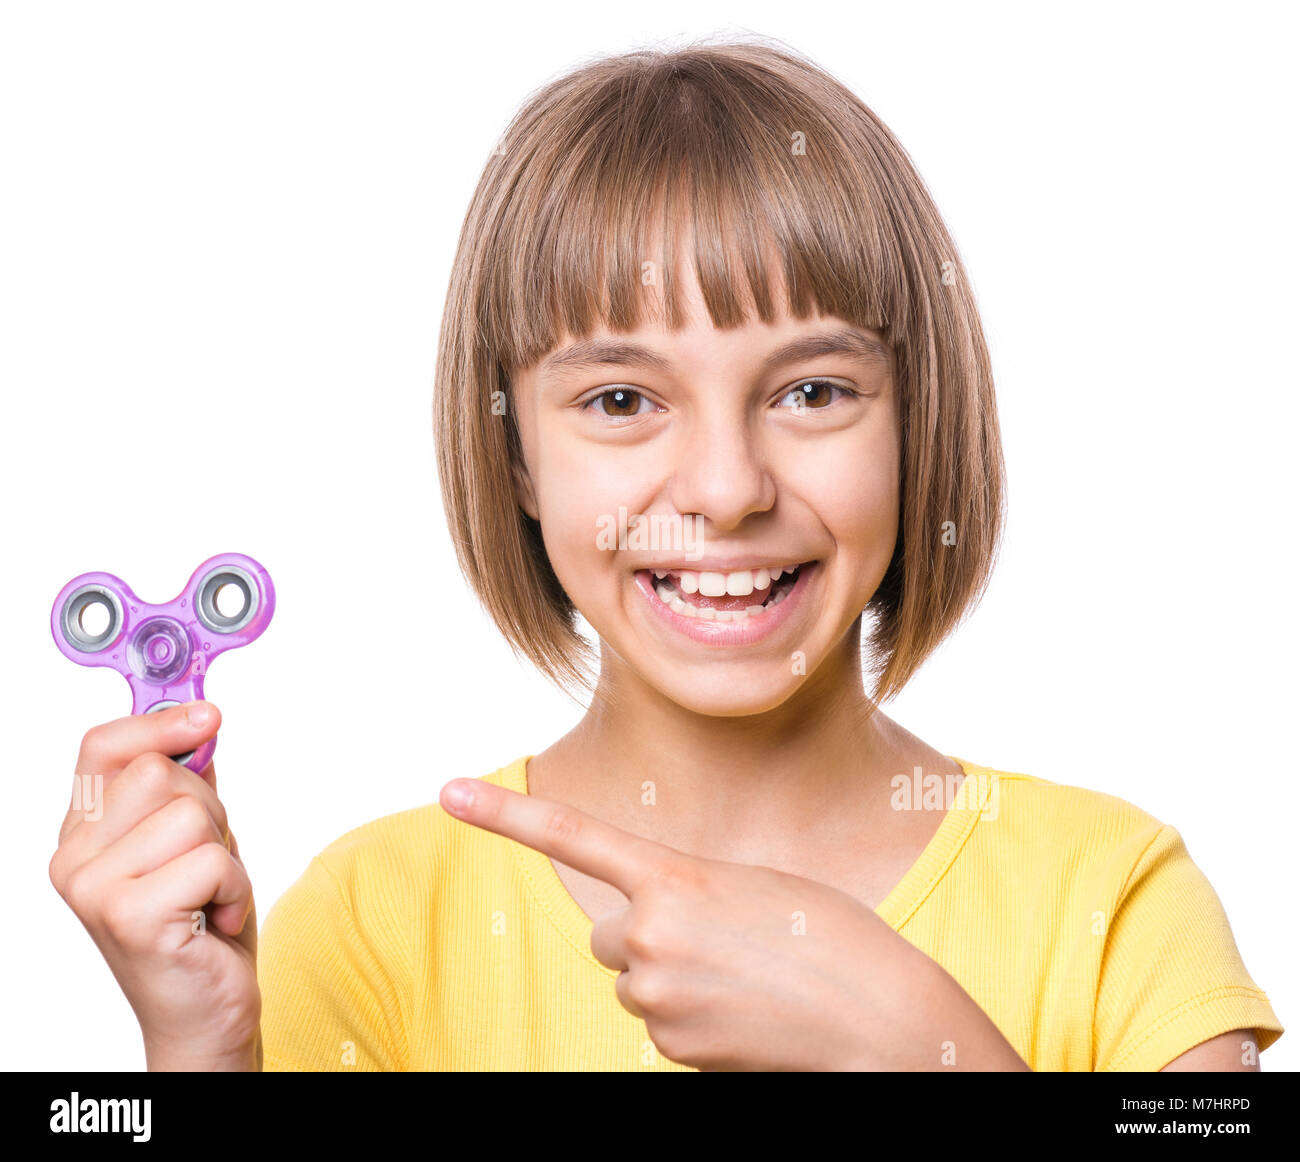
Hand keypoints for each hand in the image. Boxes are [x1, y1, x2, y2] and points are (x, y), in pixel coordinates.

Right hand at [49, 702, 260, 1070]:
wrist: (203, 1013)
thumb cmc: (199, 925)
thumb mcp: (193, 839)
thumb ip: (185, 783)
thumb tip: (200, 718)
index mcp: (83, 833)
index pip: (103, 747)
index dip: (158, 723)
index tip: (207, 717)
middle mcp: (74, 859)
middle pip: (159, 773)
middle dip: (208, 809)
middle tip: (205, 861)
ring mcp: (94, 888)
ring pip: (191, 814)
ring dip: (224, 852)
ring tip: (208, 893)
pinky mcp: (129, 916)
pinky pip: (212, 858)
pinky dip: (234, 886)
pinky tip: (214, 919)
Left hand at [440, 777, 1015, 1070]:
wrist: (880, 1022)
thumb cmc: (832, 940)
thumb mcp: (756, 888)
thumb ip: (689, 894)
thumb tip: (646, 936)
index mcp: (674, 878)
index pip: (573, 836)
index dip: (505, 814)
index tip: (447, 790)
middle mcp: (650, 936)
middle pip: (612, 933)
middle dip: (648, 936)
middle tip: (718, 942)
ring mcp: (657, 997)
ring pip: (636, 981)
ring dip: (675, 978)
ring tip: (745, 979)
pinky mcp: (671, 1048)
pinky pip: (663, 1023)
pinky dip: (694, 1016)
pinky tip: (745, 1014)